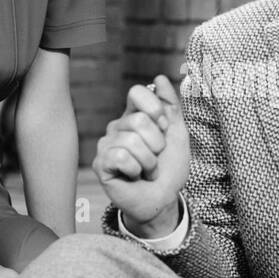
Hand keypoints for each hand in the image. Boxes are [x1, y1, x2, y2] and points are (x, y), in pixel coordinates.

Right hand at [93, 74, 189, 235]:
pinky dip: (136, 170)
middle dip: (157, 143)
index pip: (137, 93)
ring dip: (149, 161)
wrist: (164, 199)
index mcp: (134, 115)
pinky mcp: (101, 164)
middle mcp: (117, 126)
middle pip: (139, 120)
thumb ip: (170, 105)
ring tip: (147, 170)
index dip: (156, 110)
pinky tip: (134, 176)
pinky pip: (121, 157)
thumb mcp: (177, 133)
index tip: (165, 128)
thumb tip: (159, 78)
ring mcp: (106, 145)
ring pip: (131, 141)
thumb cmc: (169, 168)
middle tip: (156, 157)